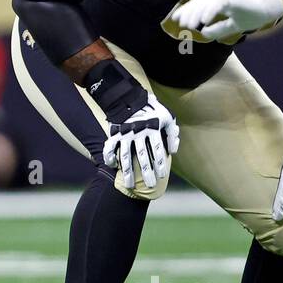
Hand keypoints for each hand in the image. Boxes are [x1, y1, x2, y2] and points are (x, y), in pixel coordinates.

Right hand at [86, 59, 179, 189]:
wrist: (130, 97)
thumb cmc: (152, 109)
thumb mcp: (168, 117)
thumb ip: (172, 134)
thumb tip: (173, 151)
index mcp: (153, 128)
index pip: (158, 149)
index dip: (160, 163)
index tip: (163, 176)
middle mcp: (139, 132)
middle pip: (143, 156)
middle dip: (147, 172)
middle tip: (150, 186)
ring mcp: (125, 133)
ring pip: (126, 155)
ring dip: (128, 171)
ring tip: (129, 185)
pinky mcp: (115, 133)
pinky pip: (110, 146)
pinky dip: (109, 156)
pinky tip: (112, 166)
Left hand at [171, 0, 282, 41]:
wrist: (271, 8)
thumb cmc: (253, 14)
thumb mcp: (232, 26)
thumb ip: (218, 29)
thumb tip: (204, 34)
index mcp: (219, 2)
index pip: (199, 4)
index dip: (187, 11)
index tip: (176, 20)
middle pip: (200, 2)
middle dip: (188, 12)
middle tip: (181, 24)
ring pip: (207, 2)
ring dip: (197, 14)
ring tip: (190, 25)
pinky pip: (219, 3)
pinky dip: (210, 11)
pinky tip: (204, 21)